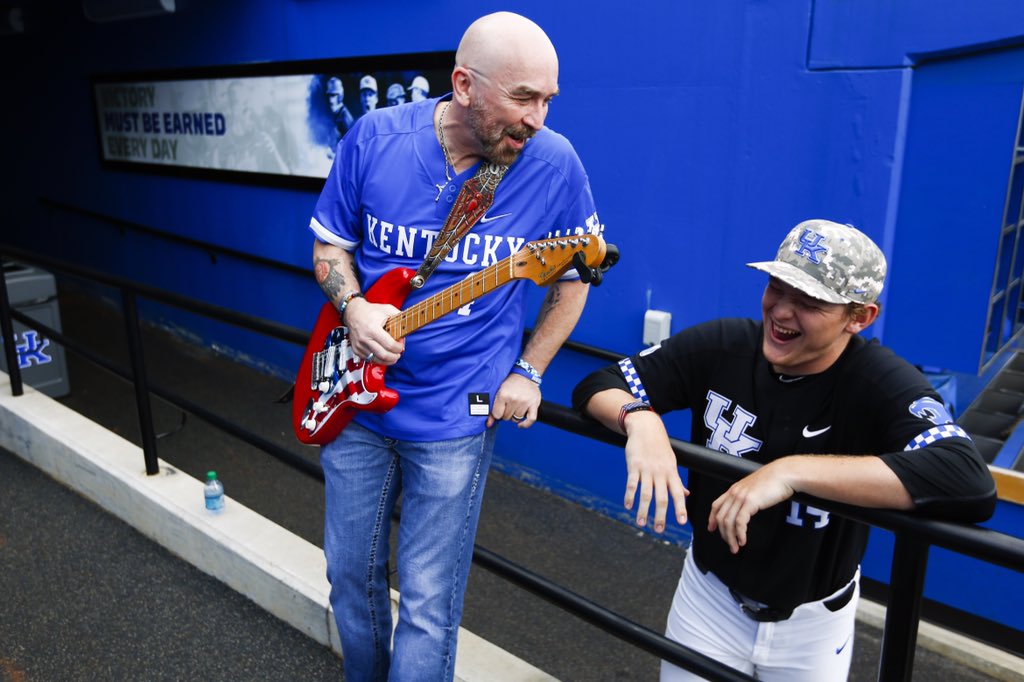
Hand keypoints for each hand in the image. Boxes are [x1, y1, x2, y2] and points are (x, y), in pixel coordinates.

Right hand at [344, 297, 404, 364]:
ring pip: (376, 360)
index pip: (389, 345)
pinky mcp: (356, 350)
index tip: (401, 346)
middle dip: (394, 357)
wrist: (353, 312)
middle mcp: (365, 338)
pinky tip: (382, 354)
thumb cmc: (370, 311)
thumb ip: (399, 317)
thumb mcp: (387, 309)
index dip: (398, 348)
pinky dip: (377, 359)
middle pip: (383, 355)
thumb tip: (407, 327)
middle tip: (398, 354)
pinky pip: (369, 359)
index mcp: (373, 328)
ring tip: (392, 356)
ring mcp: (360, 345)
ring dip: (387, 360)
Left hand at [487, 373, 540, 427]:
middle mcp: (514, 399)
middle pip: (507, 417)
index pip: (497, 415)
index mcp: (503, 395)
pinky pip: (531, 419)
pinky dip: (525, 424)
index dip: (498, 412)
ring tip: (515, 407)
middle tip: (508, 405)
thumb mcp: (499, 392)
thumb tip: (489, 424)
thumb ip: (493, 409)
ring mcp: (525, 402)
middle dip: (506, 413)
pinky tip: (520, 424)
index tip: (500, 408)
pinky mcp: (534, 404)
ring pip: (517, 418)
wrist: (525, 375)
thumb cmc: (510, 384)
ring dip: (515, 415)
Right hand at [622, 413, 688, 532]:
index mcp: (671, 473)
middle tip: (659, 530)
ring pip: (646, 494)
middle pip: (662, 498)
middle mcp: (660, 473)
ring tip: (641, 523)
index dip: (681, 508)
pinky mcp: (634, 466)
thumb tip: (687, 495)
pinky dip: (630, 496)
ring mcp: (647, 469)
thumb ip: (677, 480)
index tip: (682, 522)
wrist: (646, 428)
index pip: (678, 493)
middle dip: (660, 516)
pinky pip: (632, 483)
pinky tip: (628, 506)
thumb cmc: (660, 448)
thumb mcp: (671, 462)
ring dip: (643, 510)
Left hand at [708, 460, 794, 553]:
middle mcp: (734, 493)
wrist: (783, 473)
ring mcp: (741, 497)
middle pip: (721, 517)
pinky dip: (740, 534)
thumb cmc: (774, 480)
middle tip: (730, 545)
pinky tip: (743, 540)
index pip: (716, 505)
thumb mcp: (754, 488)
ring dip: (731, 537)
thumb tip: (747, 509)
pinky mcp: (749, 502)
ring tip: (736, 547)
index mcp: (734, 489)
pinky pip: (739, 522)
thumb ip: (747, 497)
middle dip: (723, 534)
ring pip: (728, 521)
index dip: (712, 518)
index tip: (712, 528)